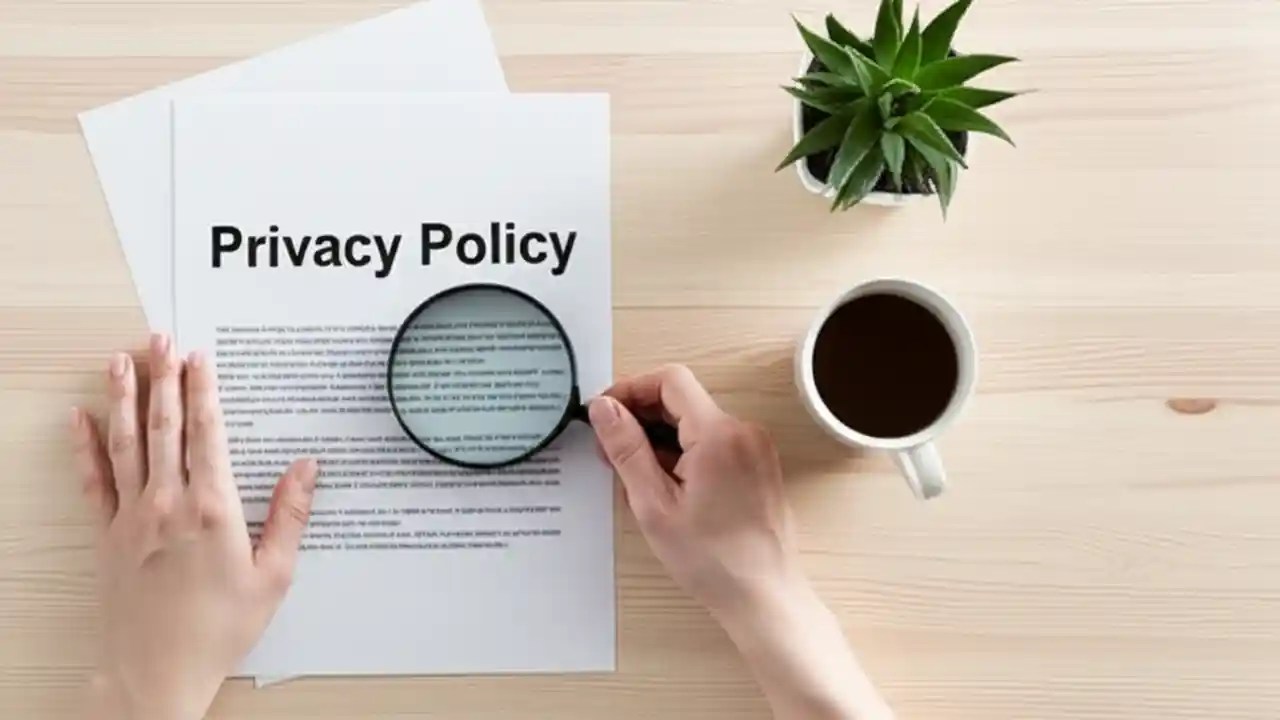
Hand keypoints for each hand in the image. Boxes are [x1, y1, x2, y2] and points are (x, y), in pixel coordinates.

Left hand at [70, 334, 318, 719]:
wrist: (158, 671)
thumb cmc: (220, 628)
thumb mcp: (273, 575)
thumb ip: (290, 516)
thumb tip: (308, 467)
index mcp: (212, 509)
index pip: (207, 433)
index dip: (203, 389)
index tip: (200, 356)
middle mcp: (167, 504)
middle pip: (163, 426)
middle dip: (163, 378)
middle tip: (161, 339)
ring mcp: (131, 518)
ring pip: (125, 444)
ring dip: (123, 398)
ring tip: (121, 361)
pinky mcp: (108, 536)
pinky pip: (93, 482)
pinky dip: (85, 448)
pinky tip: (80, 419)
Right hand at [590, 365, 892, 719]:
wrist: (763, 596)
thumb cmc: (711, 560)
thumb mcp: (654, 504)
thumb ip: (626, 449)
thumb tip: (603, 408)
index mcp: (719, 434)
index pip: (670, 381)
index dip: (631, 388)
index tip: (605, 413)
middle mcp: (743, 431)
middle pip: (683, 399)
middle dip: (641, 416)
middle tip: (609, 451)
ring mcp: (755, 447)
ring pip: (696, 422)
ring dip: (660, 437)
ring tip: (634, 477)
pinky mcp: (758, 465)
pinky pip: (714, 441)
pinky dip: (684, 451)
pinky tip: (664, 486)